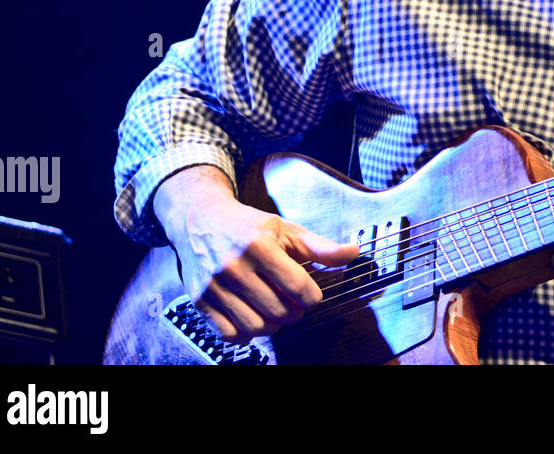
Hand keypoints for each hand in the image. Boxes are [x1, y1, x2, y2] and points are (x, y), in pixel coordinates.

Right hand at [154, 166, 359, 343]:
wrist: (199, 219)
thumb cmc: (249, 225)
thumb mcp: (286, 229)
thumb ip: (320, 246)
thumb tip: (353, 253)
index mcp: (259, 246)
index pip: (298, 287)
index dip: (313, 297)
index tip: (311, 293)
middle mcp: (234, 267)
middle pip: (279, 311)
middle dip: (295, 312)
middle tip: (294, 303)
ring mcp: (214, 285)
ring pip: (256, 326)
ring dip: (274, 325)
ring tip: (276, 310)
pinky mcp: (200, 300)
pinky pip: (229, 334)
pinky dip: (247, 333)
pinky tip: (254, 316)